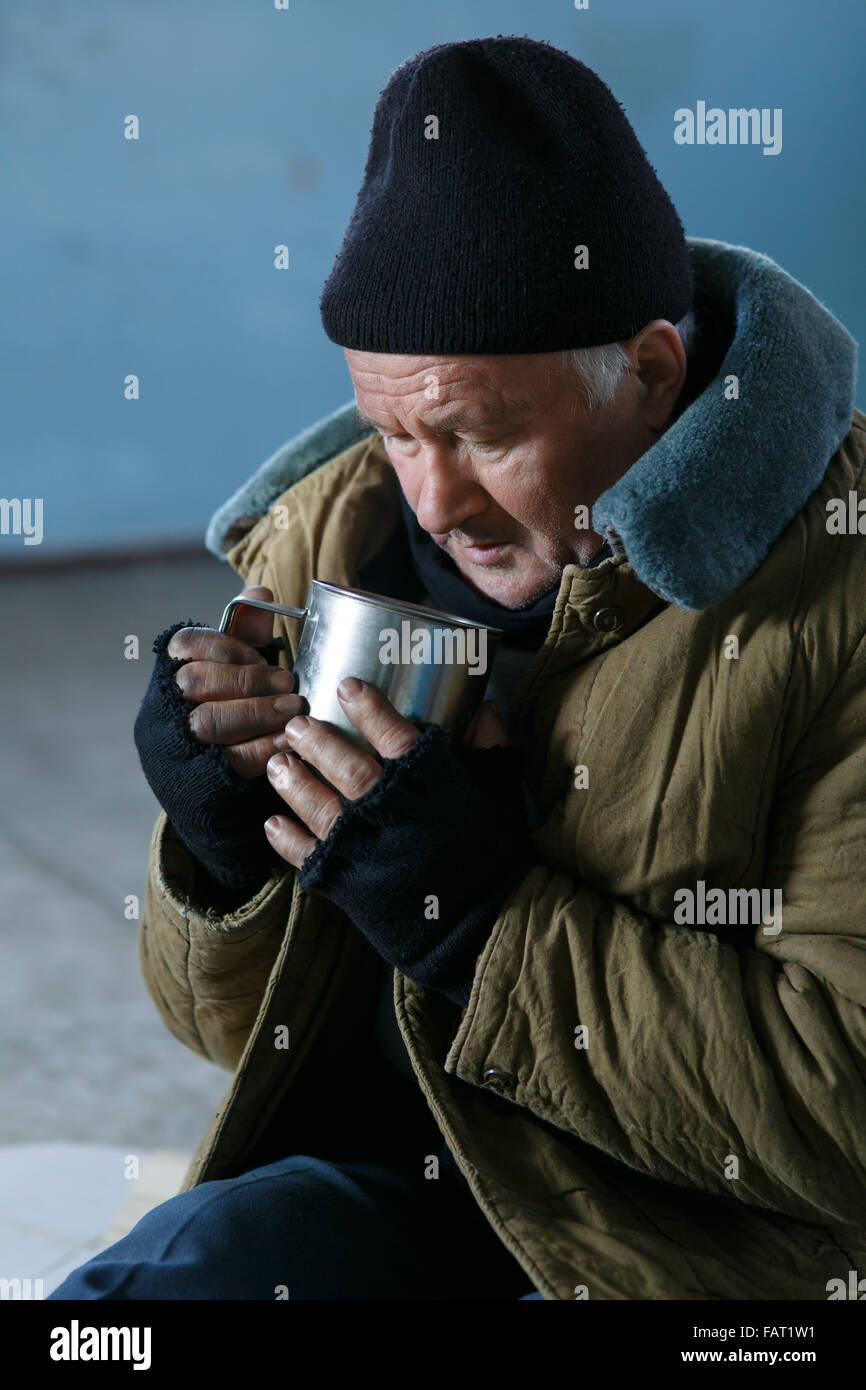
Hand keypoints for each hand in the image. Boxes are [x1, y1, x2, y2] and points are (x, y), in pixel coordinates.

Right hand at [166, 586, 304, 777]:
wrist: (216, 781)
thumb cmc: (228, 712)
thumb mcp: (235, 672)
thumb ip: (246, 635)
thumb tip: (260, 593)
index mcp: (168, 672)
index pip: (187, 645)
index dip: (229, 648)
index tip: (265, 655)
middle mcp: (163, 706)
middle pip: (196, 682)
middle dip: (248, 681)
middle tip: (289, 685)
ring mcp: (175, 743)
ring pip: (208, 722)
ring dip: (258, 712)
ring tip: (294, 710)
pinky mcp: (196, 779)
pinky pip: (229, 760)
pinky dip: (265, 747)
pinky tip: (289, 739)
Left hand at [263, 679, 508, 868]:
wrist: (485, 931)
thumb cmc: (496, 860)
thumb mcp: (502, 797)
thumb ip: (491, 750)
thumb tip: (485, 708)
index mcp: (435, 789)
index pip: (396, 737)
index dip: (371, 709)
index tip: (347, 686)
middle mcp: (397, 816)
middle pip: (349, 770)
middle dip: (319, 743)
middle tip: (297, 724)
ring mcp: (370, 854)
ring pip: (322, 809)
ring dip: (295, 784)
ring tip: (277, 763)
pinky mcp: (352, 888)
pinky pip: (311, 858)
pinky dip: (289, 840)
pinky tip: (273, 822)